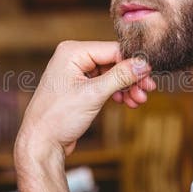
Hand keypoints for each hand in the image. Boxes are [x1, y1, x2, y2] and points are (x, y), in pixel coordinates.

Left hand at [16, 40, 154, 157]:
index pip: (112, 49)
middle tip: (148, 90)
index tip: (151, 75)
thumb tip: (143, 64)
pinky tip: (126, 102)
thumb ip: (120, 77)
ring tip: (138, 100)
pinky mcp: (79, 86)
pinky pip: (104, 83)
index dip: (133, 62)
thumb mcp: (94, 95)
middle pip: (113, 61)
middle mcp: (73, 58)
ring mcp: (75, 72)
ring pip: (110, 73)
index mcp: (72, 52)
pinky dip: (116, 92)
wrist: (42, 142)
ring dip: (126, 87)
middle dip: (130, 77)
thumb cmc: (58, 117)